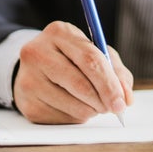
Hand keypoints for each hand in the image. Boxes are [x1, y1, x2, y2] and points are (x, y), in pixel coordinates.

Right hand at [13, 21, 133, 123]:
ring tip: (92, 103)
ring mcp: (28, 79)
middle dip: (103, 100)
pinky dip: (76, 117)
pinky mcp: (27, 103)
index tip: (122, 101)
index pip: (90, 59)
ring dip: (91, 110)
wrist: (34, 69)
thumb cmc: (71, 59)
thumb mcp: (94, 53)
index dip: (109, 83)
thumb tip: (125, 98)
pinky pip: (62, 119)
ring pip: (73, 105)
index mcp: (58, 32)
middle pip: (80, 83)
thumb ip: (115, 71)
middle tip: (115, 108)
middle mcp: (37, 52)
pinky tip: (73, 106)